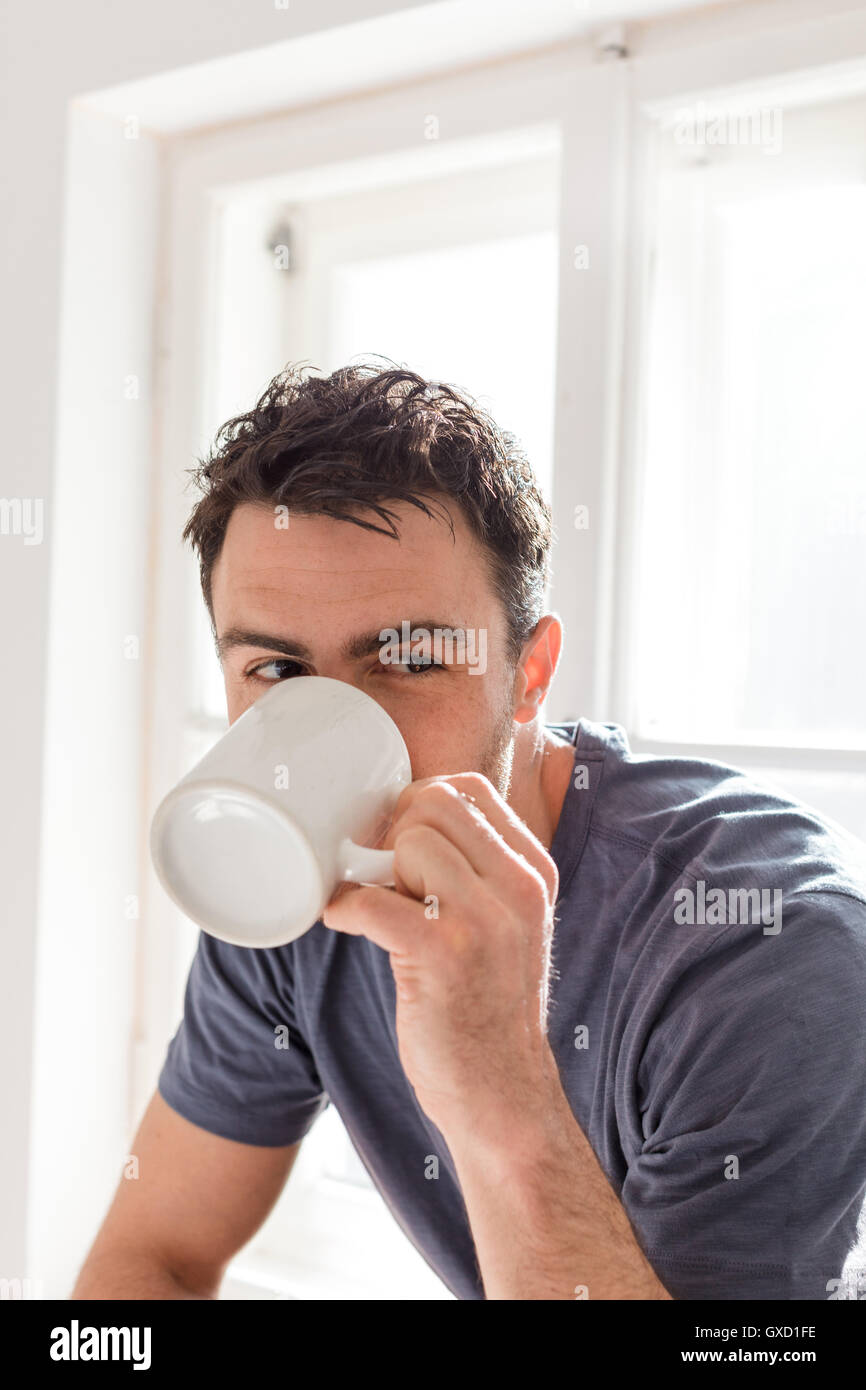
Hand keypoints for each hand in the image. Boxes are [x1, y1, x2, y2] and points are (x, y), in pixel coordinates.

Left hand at [322, 774, 558, 1135]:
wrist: (504, 1095)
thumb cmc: (489, 1008)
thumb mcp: (508, 925)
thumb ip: (477, 872)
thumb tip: (404, 822)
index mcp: (533, 872)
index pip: (469, 789)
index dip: (418, 802)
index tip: (398, 841)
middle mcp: (519, 888)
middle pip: (433, 804)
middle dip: (392, 831)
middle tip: (380, 875)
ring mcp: (484, 921)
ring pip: (408, 842)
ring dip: (373, 870)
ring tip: (372, 905)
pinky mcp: (444, 957)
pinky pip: (374, 900)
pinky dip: (344, 907)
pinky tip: (343, 921)